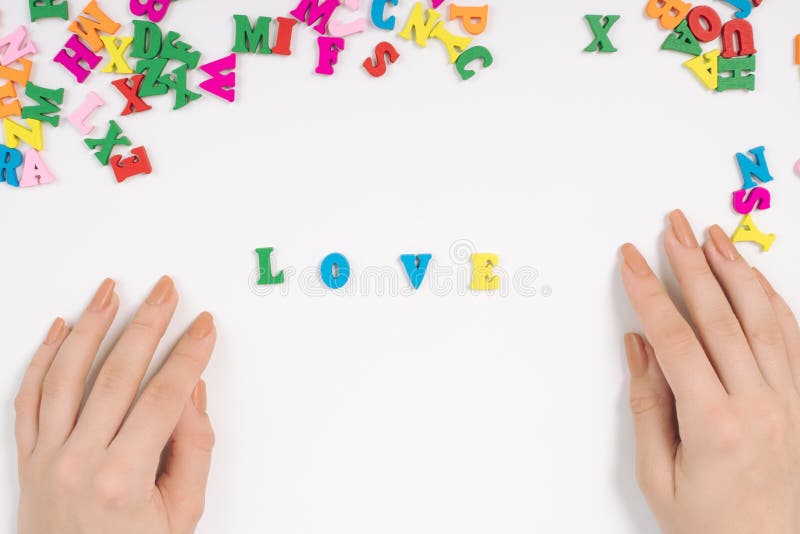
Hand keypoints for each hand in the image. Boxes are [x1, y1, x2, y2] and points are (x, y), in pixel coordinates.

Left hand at [15, 277, 215, 533]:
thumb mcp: (182, 512)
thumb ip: (193, 448)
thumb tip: (191, 392)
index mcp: (121, 480)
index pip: (163, 397)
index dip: (188, 355)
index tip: (202, 328)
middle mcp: (77, 463)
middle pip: (116, 375)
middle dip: (147, 324)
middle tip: (164, 292)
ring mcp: (47, 457)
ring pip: (65, 375)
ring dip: (90, 326)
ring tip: (109, 293)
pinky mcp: (27, 457)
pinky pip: (27, 398)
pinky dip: (41, 359)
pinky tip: (58, 330)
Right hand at [621, 210, 799, 533]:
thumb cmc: (712, 525)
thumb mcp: (658, 476)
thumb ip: (647, 406)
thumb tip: (639, 347)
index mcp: (716, 426)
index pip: (676, 340)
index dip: (649, 292)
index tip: (631, 259)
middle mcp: (760, 406)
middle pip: (720, 317)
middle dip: (690, 264)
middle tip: (671, 226)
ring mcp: (789, 401)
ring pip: (763, 319)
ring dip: (735, 271)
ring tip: (713, 235)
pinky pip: (791, 339)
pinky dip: (773, 301)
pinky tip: (755, 277)